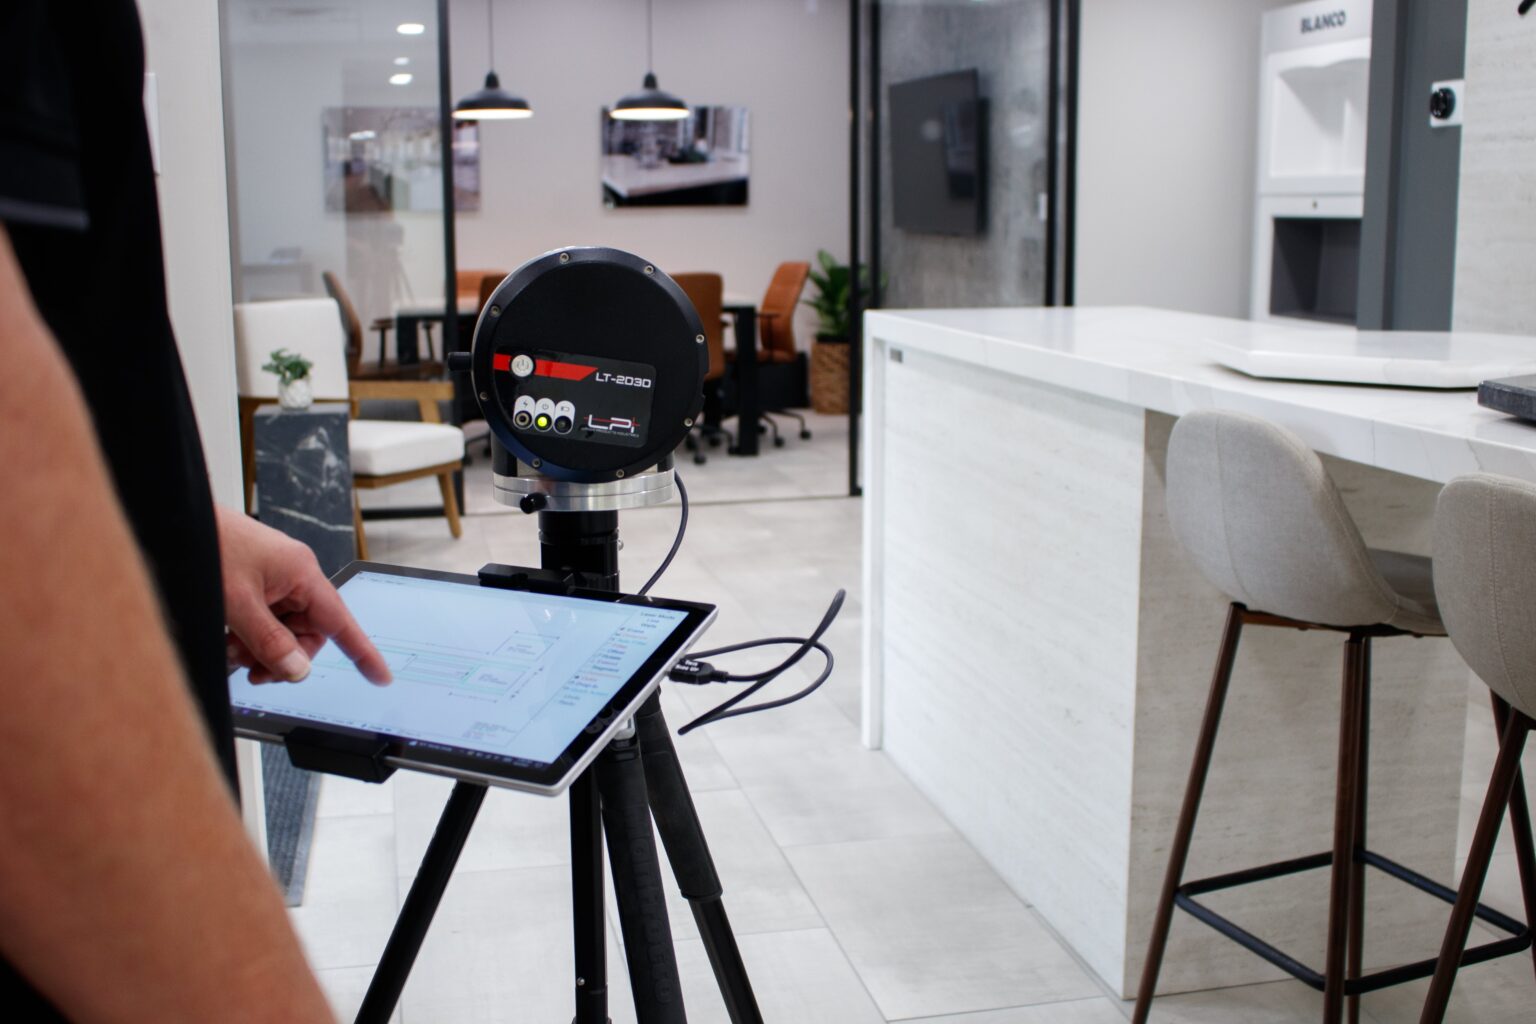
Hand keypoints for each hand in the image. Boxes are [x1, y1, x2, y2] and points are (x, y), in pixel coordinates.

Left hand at [215, 506, 390, 684]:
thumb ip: (268, 641)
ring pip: (284, 629)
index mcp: (302, 573)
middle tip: (255, 671)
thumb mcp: (237, 603)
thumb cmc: (208, 544)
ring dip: (261, 648)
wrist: (177, 516)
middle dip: (283, 655)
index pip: (340, 622)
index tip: (381, 677)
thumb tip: (297, 670)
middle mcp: (294, 575)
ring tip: (233, 652)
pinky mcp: (258, 581)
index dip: (363, 653)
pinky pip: (267, 618)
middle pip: (307, 632)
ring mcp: (276, 578)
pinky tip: (230, 640)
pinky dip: (250, 635)